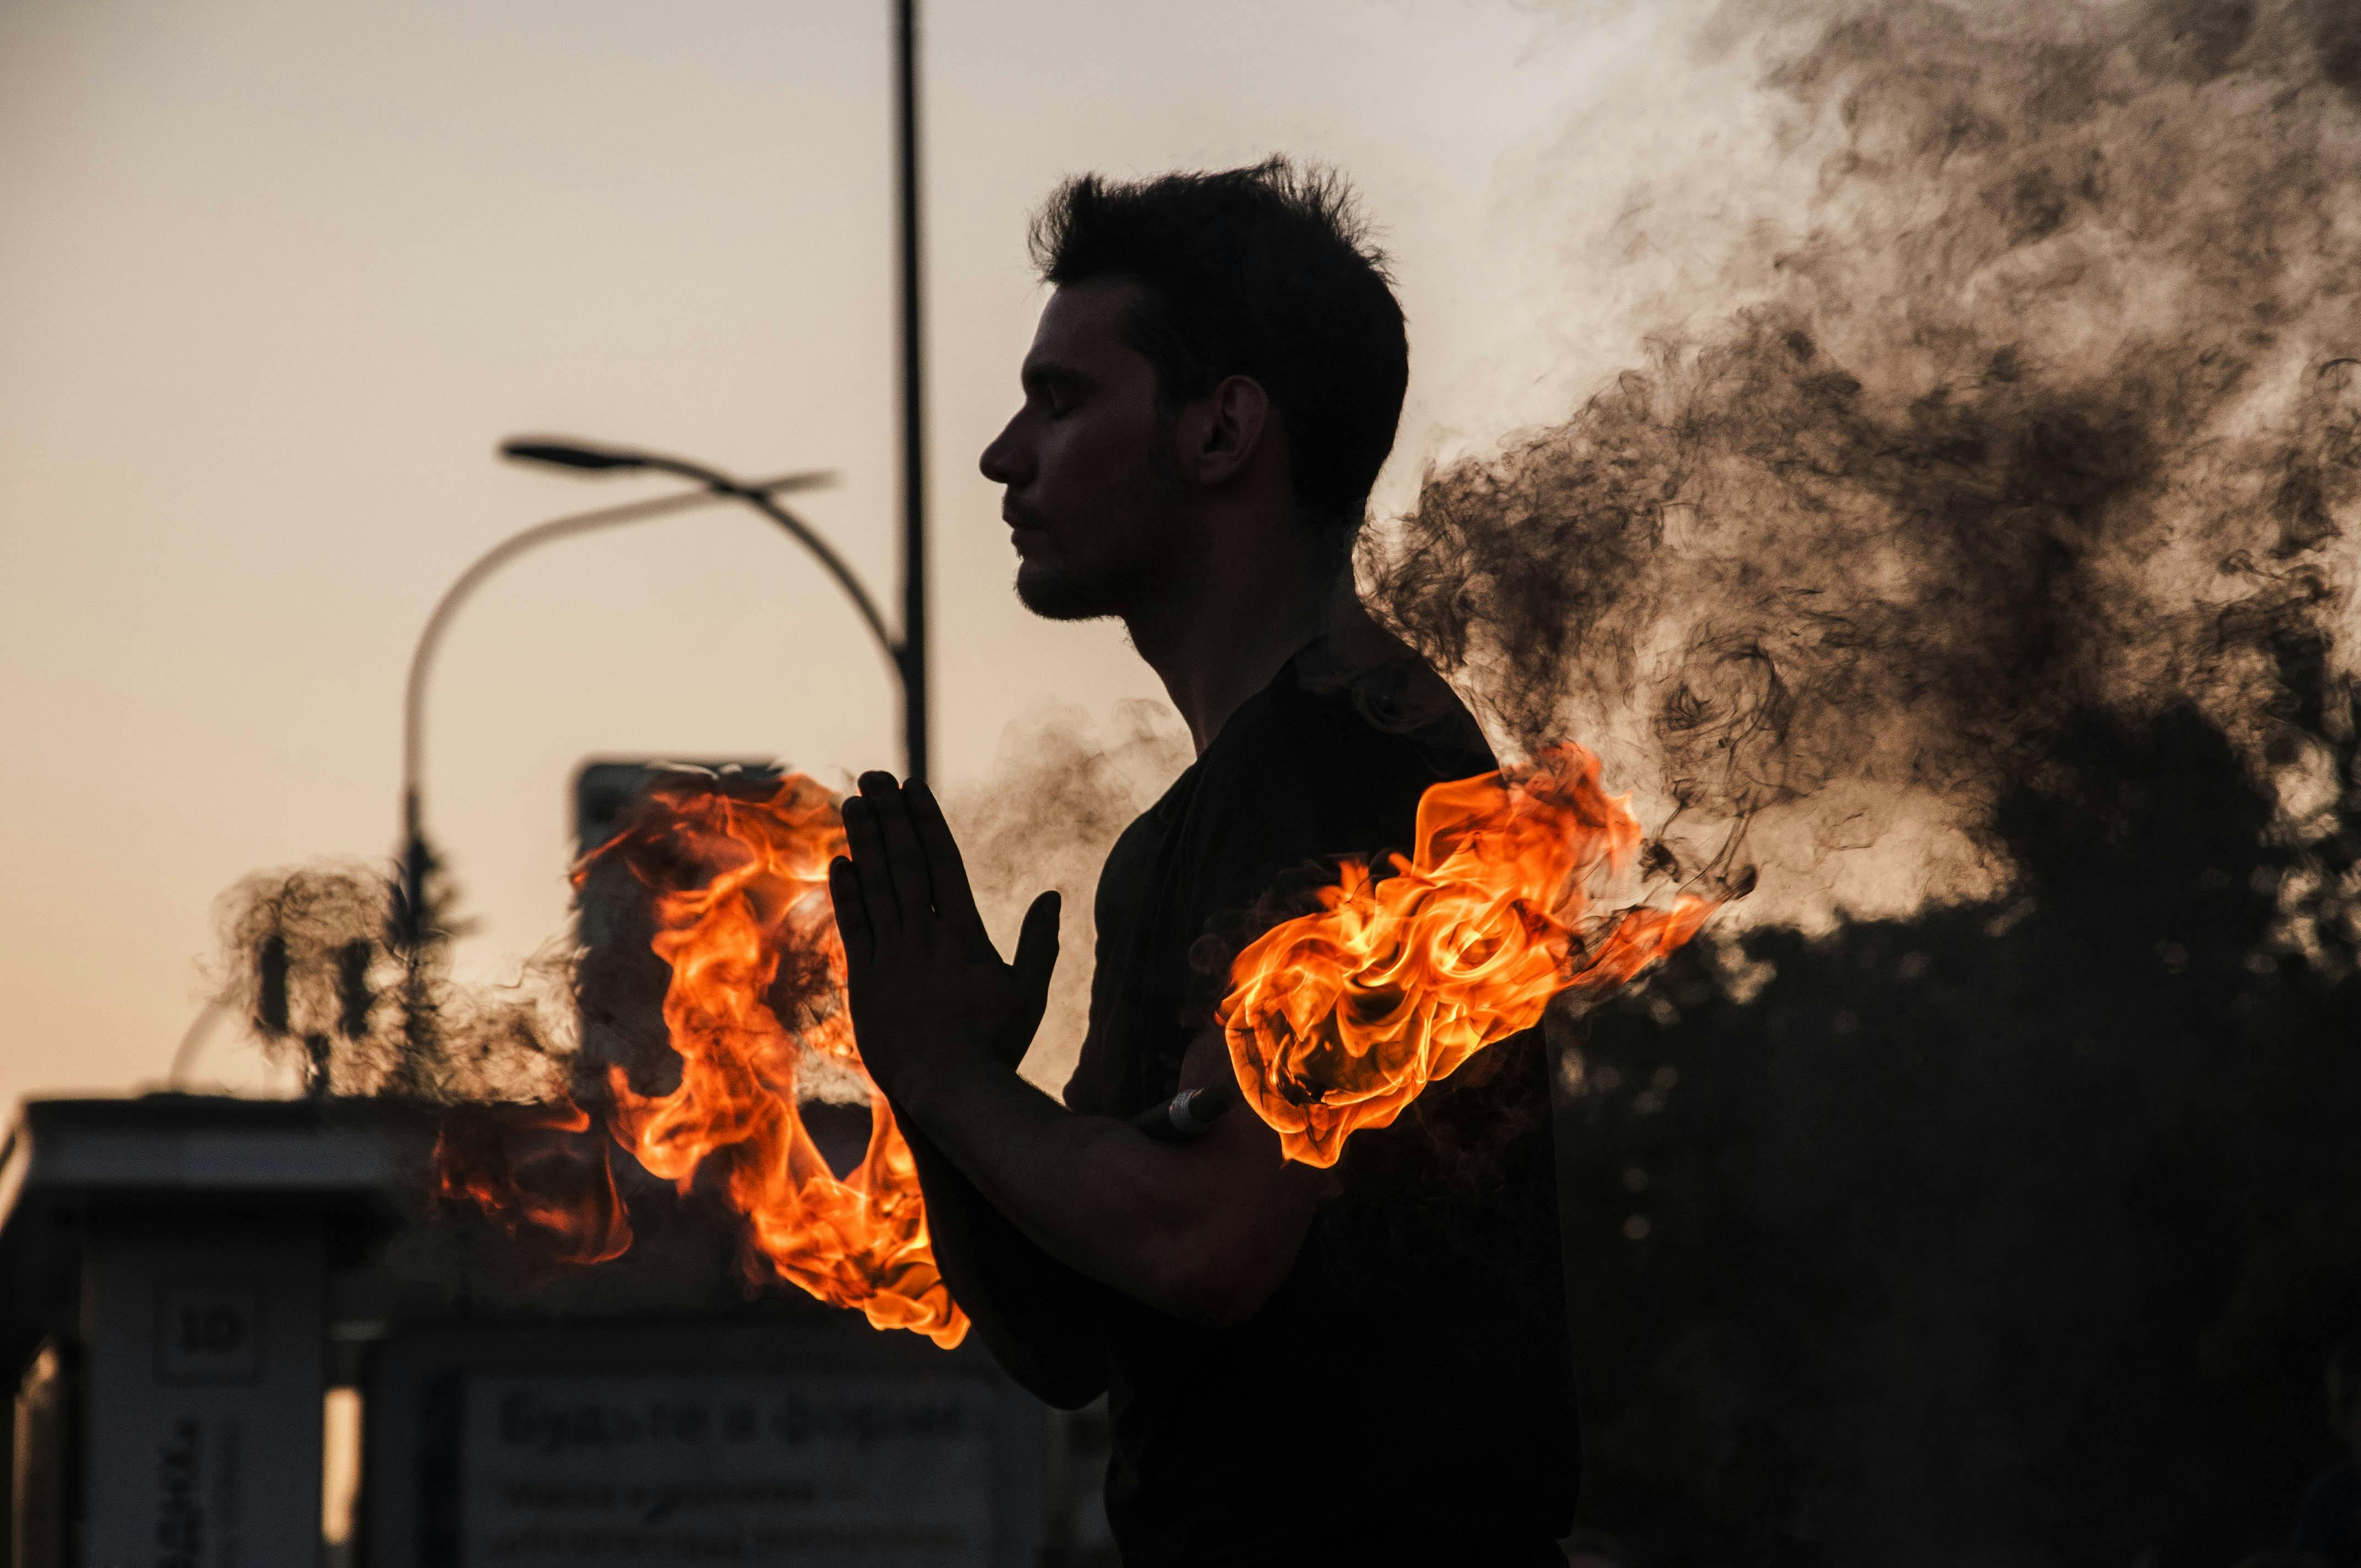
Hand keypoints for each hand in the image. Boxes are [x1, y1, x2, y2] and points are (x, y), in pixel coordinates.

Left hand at [827, 773, 1060, 1111]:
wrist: (949, 1089)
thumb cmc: (996, 1045)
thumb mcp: (1030, 993)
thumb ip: (1040, 943)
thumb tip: (1053, 896)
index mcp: (964, 934)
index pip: (942, 862)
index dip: (926, 821)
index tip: (913, 786)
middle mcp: (924, 937)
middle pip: (903, 863)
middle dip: (889, 816)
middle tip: (874, 778)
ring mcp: (891, 958)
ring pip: (875, 887)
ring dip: (864, 842)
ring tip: (853, 804)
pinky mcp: (866, 982)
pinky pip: (854, 928)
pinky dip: (846, 893)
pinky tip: (840, 862)